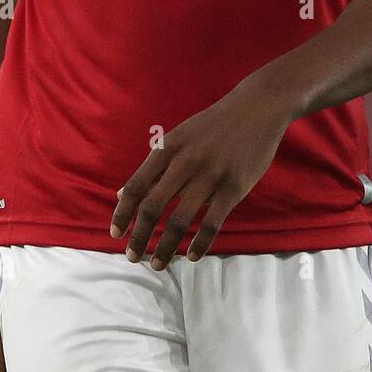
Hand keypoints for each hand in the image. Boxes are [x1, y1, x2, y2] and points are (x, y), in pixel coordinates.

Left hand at [110, 74, 289, 269]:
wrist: (257, 108)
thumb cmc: (212, 126)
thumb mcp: (178, 138)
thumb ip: (153, 168)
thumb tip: (123, 194)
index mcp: (168, 148)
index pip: (137, 186)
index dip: (123, 213)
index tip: (115, 235)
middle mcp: (185, 162)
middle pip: (153, 206)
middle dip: (139, 236)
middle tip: (133, 257)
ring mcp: (211, 175)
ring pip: (180, 219)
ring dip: (165, 247)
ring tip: (157, 263)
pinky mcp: (234, 187)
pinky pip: (212, 222)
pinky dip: (199, 243)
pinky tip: (190, 256)